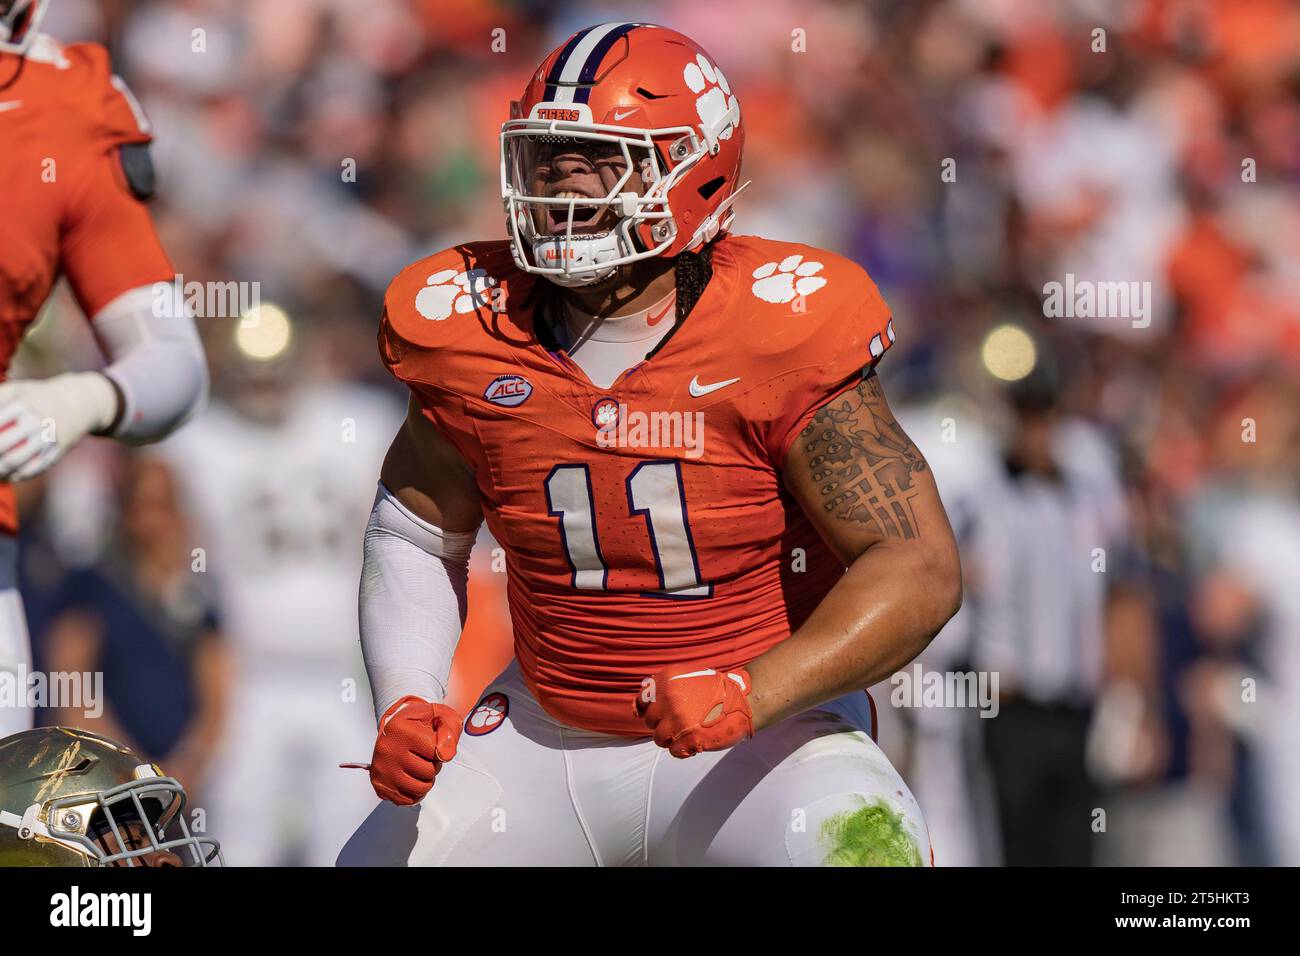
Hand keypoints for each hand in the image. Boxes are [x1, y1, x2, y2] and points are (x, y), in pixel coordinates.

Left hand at [0, 373, 117, 481]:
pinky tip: (6, 479)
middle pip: (1, 446)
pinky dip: (17, 477)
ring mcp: (49, 437)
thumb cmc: (37, 396)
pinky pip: (34, 468)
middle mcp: (37, 421)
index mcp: (23, 405)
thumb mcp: (16, 390)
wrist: (78, 403)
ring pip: (17, 461)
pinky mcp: (58, 450)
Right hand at [368, 695, 461, 804]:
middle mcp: (387, 750)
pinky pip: (408, 799)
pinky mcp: (380, 785)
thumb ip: (449, 731)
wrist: (398, 728)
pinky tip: (412, 776)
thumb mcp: (439, 716)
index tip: (432, 741)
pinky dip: (415, 791)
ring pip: (420, 788)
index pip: (436, 752)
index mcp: (400, 729)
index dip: (440, 749)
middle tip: (425, 755)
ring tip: (419, 765)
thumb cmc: (420, 723)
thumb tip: (445, 755)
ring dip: (426, 779)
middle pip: (428, 772)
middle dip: (434, 765)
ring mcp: (381, 770)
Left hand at [634, 664, 752, 757]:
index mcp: (667, 680)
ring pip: (659, 738)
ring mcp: (678, 720)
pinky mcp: (689, 739)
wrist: (745, 701)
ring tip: (690, 731)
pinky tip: (697, 740)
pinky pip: (673, 751)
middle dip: (663, 724)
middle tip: (683, 721)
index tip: (661, 715)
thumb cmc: (715, 691)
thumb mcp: (687, 678)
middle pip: (649, 722)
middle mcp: (669, 699)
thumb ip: (663, 690)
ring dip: (672, 738)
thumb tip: (635, 709)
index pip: (642, 701)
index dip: (649, 711)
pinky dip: (684, 749)